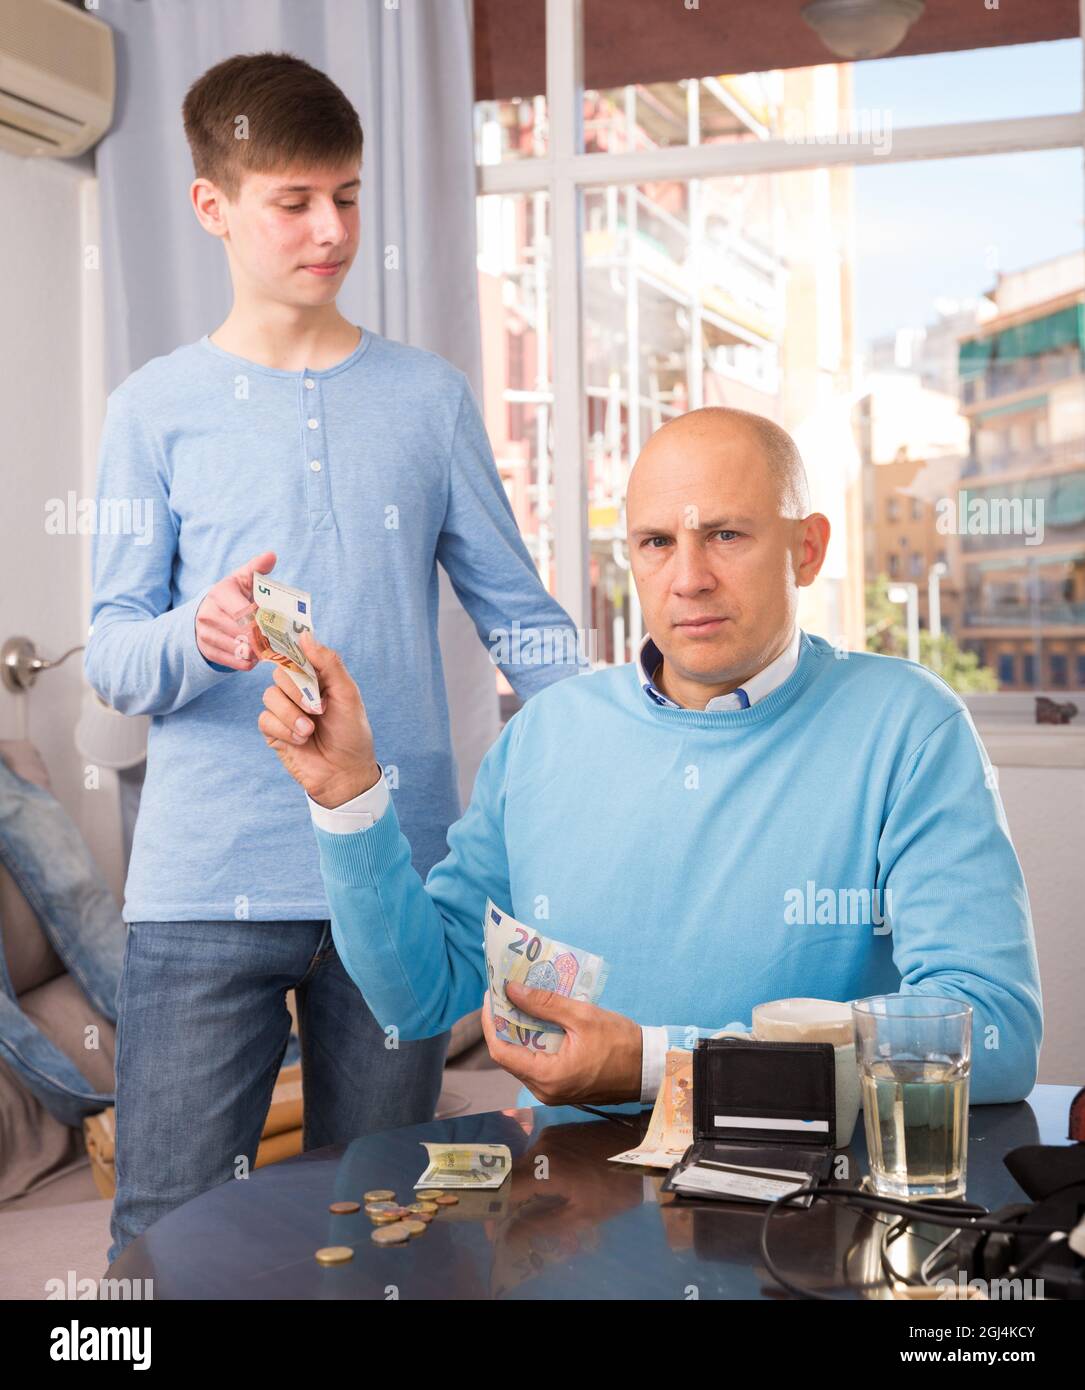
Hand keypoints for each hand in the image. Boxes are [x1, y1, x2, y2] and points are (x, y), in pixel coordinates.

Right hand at [195, 549, 276, 669]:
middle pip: (245, 634)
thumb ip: (257, 568)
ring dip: (260, 652)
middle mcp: (208, 615)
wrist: (205, 612)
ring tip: (270, 646)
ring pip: (242, 650)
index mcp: (219, 594)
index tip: (278, 623)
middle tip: (281, 639)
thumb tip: (271, 556)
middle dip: (266, 638)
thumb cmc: (231, 594)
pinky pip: (236, 663)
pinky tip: (257, 654)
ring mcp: (205, 635)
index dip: (264, 620)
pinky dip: (250, 662)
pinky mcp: (208, 651)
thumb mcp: (241, 578)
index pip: (245, 613)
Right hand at [258, 631, 380, 808]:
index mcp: (318, 678)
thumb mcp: (347, 695)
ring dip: (291, 714)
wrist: (344, 773)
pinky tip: (301, 740)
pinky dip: (284, 729)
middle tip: (318, 709)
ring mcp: (285, 710)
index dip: (288, 646)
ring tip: (310, 730)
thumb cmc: (351, 734)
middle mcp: (298, 691)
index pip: (297, 653)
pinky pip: (265, 719)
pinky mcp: (274, 731)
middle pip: (280, 673)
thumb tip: (306, 636)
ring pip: (270, 696)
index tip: (282, 636)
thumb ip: (329, 664)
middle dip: (297, 691)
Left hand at [480, 980, 642, 1106]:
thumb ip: (544, 1004)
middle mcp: (545, 1090)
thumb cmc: (621, 1044)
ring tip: (519, 1002)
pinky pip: (538, 1065)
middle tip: (505, 995)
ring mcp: (554, 1092)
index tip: (490, 998)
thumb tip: (512, 990)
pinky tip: (538, 1021)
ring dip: (519, 1033)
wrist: (650, 1069)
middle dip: (504, 1024)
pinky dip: (533, 1043)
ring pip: (523, 1061)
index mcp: (548, 1076)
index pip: (501, 1052)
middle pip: (510, 1056)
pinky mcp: (563, 1088)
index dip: (490, 1023)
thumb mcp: (582, 1016)